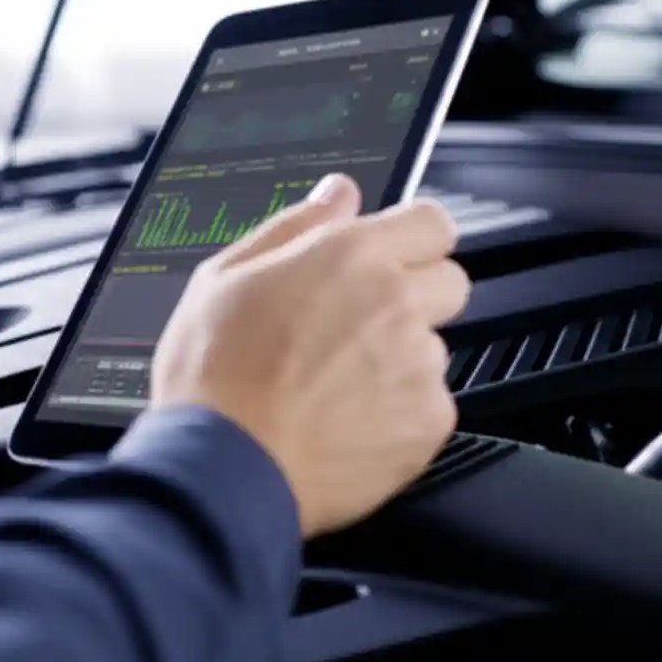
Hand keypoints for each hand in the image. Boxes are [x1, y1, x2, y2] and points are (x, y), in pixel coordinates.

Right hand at [150, 174, 468, 536]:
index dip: (410, 239)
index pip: (432, 222)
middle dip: (412, 297)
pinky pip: (428, 406)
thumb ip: (294, 226)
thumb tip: (338, 194)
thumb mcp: (224, 277)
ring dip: (397, 360)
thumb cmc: (212, 376)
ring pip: (432, 349)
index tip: (389, 259)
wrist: (222, 467)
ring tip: (332, 386)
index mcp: (351, 256)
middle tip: (352, 328)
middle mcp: (397, 303)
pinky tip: (342, 421)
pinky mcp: (427, 423)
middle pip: (448, 282)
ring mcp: (418, 366)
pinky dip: (396, 414)